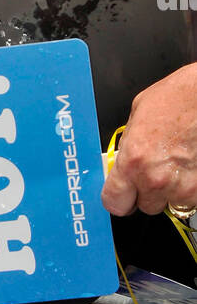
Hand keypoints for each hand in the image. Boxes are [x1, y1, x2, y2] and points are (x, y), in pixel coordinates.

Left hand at [102, 63, 196, 215]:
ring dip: (174, 190)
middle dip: (150, 191)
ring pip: (172, 204)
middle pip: (146, 206)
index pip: (114, 203)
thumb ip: (128, 147)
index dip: (119, 199)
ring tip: (178, 163)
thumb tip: (123, 162)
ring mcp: (182, 187)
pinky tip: (191, 164)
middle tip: (158, 169)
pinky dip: (192, 186)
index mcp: (132, 161)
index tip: (124, 194)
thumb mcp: (137, 116)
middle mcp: (155, 179)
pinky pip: (192, 198)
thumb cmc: (177, 97)